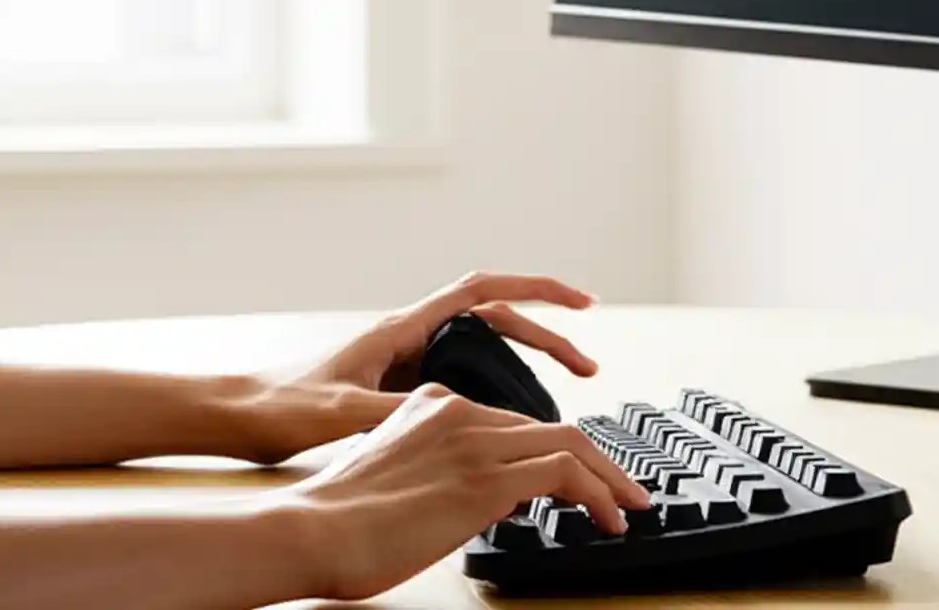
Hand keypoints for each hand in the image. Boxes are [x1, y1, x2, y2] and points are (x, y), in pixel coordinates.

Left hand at [242, 272, 600, 463]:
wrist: (238, 415)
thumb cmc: (279, 406)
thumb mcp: (341, 412)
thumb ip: (397, 411)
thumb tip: (455, 418)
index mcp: (403, 329)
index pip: (484, 292)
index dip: (537, 290)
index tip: (579, 301)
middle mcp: (412, 338)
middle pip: (497, 322)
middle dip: (548, 335)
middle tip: (589, 365)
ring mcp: (409, 362)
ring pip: (485, 349)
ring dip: (529, 360)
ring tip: (567, 384)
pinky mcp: (402, 387)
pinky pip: (467, 377)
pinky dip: (501, 385)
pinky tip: (515, 412)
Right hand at [281, 383, 651, 600]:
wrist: (310, 533)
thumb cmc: (338, 522)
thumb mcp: (397, 477)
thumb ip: (446, 473)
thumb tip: (499, 500)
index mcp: (432, 405)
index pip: (514, 424)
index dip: (553, 456)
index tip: (577, 485)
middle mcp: (457, 411)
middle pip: (549, 429)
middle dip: (597, 464)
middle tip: (624, 493)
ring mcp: (474, 440)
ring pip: (569, 444)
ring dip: (608, 479)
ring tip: (629, 508)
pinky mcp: (486, 475)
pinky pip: (565, 474)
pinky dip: (598, 495)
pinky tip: (608, 519)